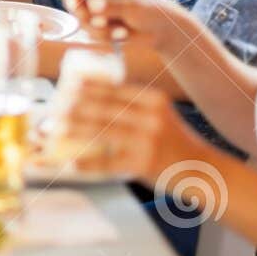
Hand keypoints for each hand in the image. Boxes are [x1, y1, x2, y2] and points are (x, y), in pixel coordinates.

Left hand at [60, 79, 205, 187]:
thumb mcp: (160, 115)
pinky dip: (88, 162)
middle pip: (104, 108)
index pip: (115, 89)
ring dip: (73, 130)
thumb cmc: (175, 142)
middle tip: (53, 109)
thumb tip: (94, 98)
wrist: (203, 169)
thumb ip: (135, 106)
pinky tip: (71, 161)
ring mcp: (147, 140)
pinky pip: (108, 162)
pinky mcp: (143, 164)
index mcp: (154, 100)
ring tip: (53, 130)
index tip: (67, 86)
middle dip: (74, 108)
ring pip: (102, 131)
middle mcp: (151, 116)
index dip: (88, 87)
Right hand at [63, 0, 199, 57]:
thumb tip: (91, 5)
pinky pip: (91, 34)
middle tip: (103, 24)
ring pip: (83, 22)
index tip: (73, 5)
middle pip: (76, 4)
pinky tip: (123, 35)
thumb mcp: (133, 7)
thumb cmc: (152, 11)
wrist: (163, 30)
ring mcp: (97, 9)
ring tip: (122, 32)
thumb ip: (112, 6)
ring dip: (101, 31)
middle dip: (87, 18)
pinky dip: (106, 37)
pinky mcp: (99, 25)